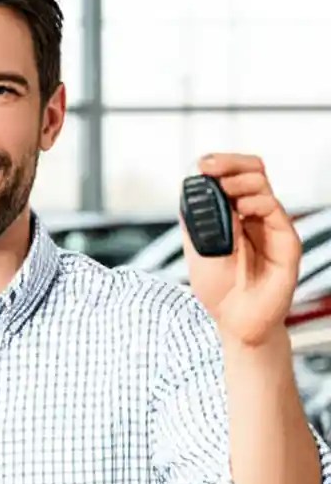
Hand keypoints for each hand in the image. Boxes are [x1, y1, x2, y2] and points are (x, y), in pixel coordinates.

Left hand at [180, 153, 301, 345]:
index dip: (218, 165)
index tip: (201, 165)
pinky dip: (256, 203)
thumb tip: (196, 188)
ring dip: (238, 182)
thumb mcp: (197, 248)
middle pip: (252, 171)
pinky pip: (275, 210)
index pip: (232, 176)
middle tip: (210, 167)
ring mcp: (270, 226)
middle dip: (229, 163)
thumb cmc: (218, 288)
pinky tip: (241, 211)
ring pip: (263, 184)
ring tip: (224, 193)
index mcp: (231, 213)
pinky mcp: (286, 241)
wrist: (235, 320)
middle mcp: (253, 215)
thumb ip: (197, 219)